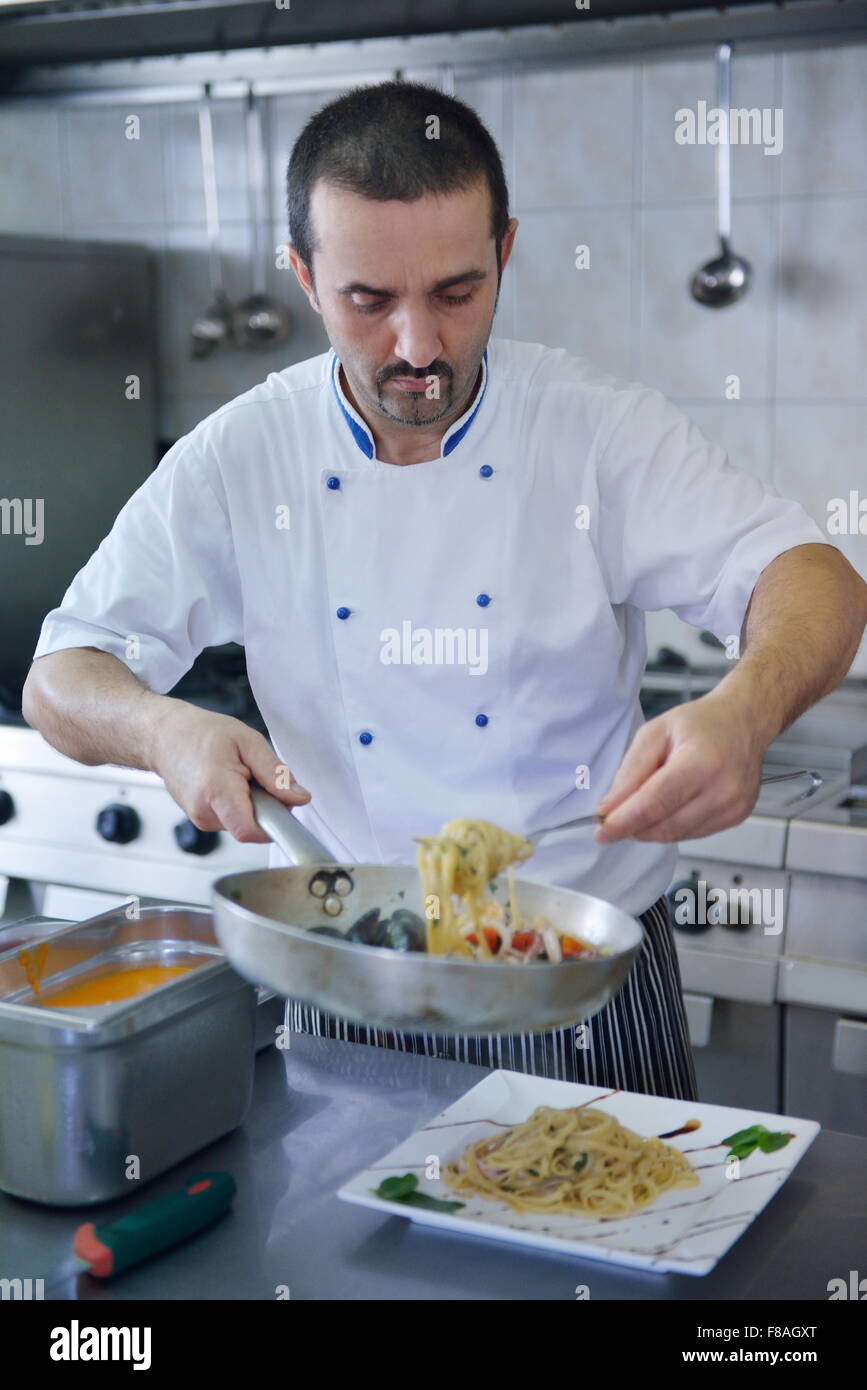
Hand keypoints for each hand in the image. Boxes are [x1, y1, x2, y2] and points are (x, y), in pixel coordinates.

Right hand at [148, 702, 310, 842]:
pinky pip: (233, 820)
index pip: (250, 832)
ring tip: (238, 776)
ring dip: (252, 804)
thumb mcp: (248, 741)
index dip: (275, 825)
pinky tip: (229, 783)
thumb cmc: (200, 733)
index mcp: (216, 790)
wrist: (164, 736)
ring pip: (244, 824)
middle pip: (252, 827)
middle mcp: (204, 811)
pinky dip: (239, 805)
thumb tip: (299, 798)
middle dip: (266, 806)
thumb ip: (275, 773)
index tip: (284, 806)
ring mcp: (200, 819)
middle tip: (256, 776)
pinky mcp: (200, 820)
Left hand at [593, 691, 764, 843]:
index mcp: (701, 762)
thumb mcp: (653, 733)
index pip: (654, 804)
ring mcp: (733, 806)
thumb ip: (630, 772)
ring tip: (645, 802)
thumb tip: (610, 808)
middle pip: (664, 826)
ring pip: (676, 835)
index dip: (623, 822)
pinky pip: (692, 833)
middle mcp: (723, 789)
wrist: (743, 721)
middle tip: (613, 818)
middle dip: (632, 827)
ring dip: (651, 827)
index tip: (601, 831)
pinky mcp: (736, 817)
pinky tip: (671, 804)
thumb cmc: (700, 723)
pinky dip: (672, 825)